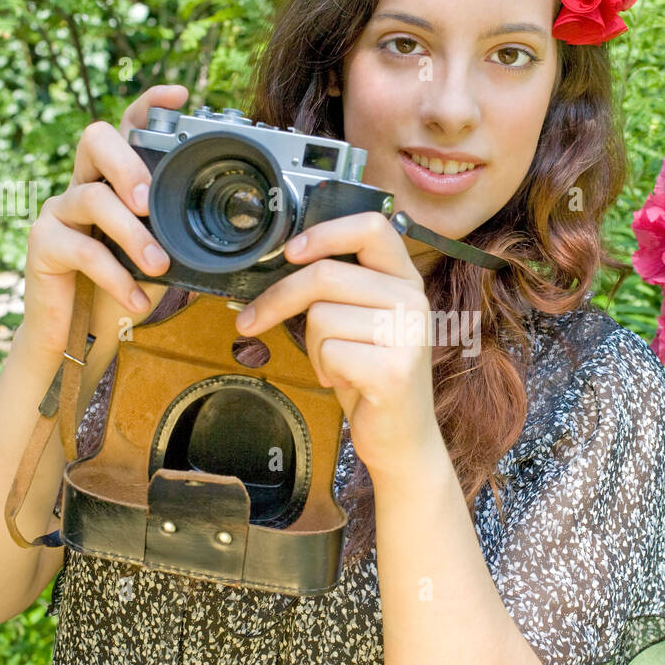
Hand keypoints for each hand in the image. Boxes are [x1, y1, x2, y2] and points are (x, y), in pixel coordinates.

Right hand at [22, 84, 183, 356]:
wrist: (83, 334)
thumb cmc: (126, 287)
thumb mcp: (160, 257)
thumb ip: (180, 236)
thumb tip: (233, 234)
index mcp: (115, 179)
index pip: (126, 127)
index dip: (148, 104)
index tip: (179, 95)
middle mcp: (84, 183)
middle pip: (95, 139)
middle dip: (127, 163)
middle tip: (150, 200)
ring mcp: (60, 210)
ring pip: (93, 198)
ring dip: (131, 234)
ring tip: (159, 266)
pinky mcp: (44, 243)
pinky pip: (82, 249)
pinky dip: (116, 276)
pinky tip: (137, 299)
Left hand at [234, 211, 444, 479]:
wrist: (402, 437)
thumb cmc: (370, 375)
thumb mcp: (360, 321)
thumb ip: (339, 288)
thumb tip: (281, 262)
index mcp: (405, 280)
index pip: (371, 227)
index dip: (325, 233)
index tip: (289, 252)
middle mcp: (413, 300)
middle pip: (326, 274)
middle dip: (278, 299)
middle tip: (251, 320)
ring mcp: (408, 334)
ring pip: (321, 317)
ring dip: (314, 348)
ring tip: (337, 365)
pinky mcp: (394, 370)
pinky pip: (329, 352)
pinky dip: (325, 370)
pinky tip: (347, 383)